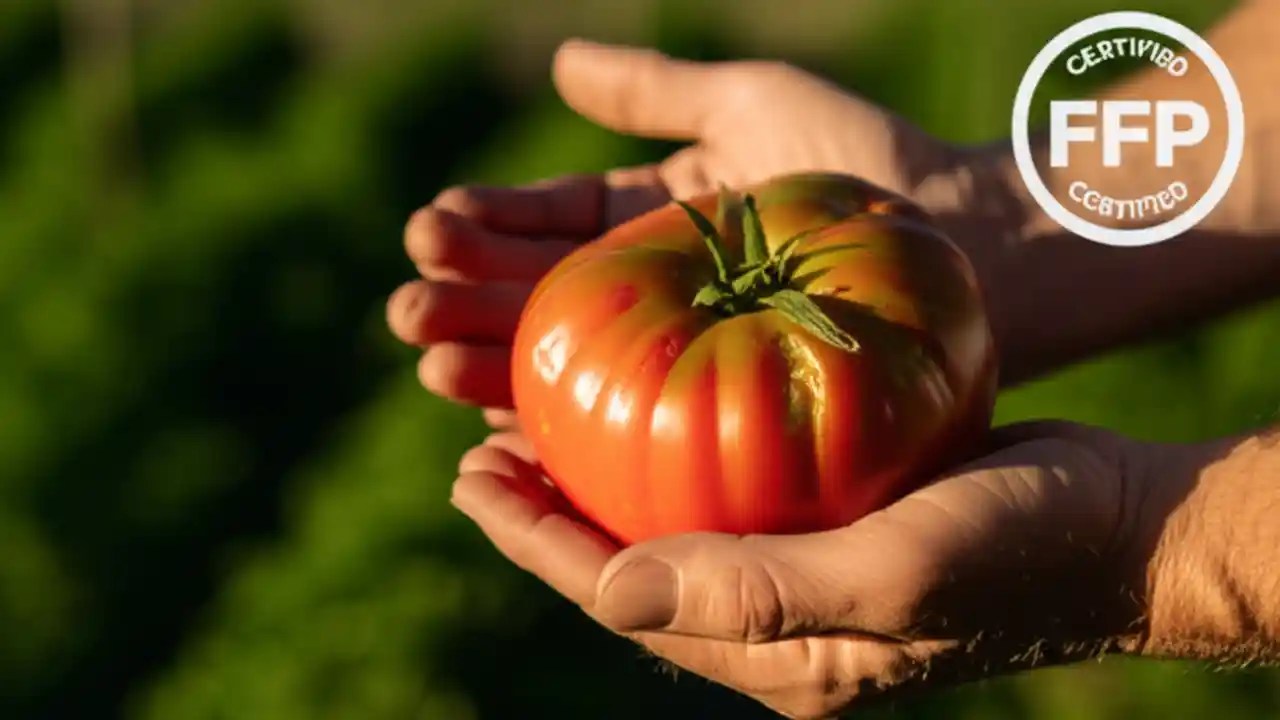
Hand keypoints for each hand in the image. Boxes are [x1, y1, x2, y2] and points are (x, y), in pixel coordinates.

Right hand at [386, 39, 1005, 426]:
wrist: (968, 243)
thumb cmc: (866, 163)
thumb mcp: (748, 104)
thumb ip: (654, 90)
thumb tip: (556, 62)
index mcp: (656, 217)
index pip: (553, 223)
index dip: (487, 226)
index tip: (423, 230)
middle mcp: (661, 286)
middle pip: (546, 297)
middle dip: (468, 303)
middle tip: (404, 313)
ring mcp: (686, 347)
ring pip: (574, 358)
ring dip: (495, 363)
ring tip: (431, 363)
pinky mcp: (716, 402)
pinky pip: (627, 411)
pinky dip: (564, 417)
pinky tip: (504, 425)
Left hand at [449, 421, 1158, 718]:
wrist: (1123, 527)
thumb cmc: (1021, 552)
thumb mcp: (893, 575)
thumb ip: (756, 592)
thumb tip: (612, 594)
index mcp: (778, 658)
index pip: (626, 602)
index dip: (539, 544)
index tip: (472, 480)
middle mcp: (780, 626)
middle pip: (633, 568)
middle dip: (553, 514)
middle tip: (485, 447)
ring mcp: (807, 577)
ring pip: (675, 529)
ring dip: (607, 480)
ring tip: (541, 425)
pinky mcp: (837, 527)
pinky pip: (731, 496)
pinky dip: (680, 454)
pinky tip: (657, 405)